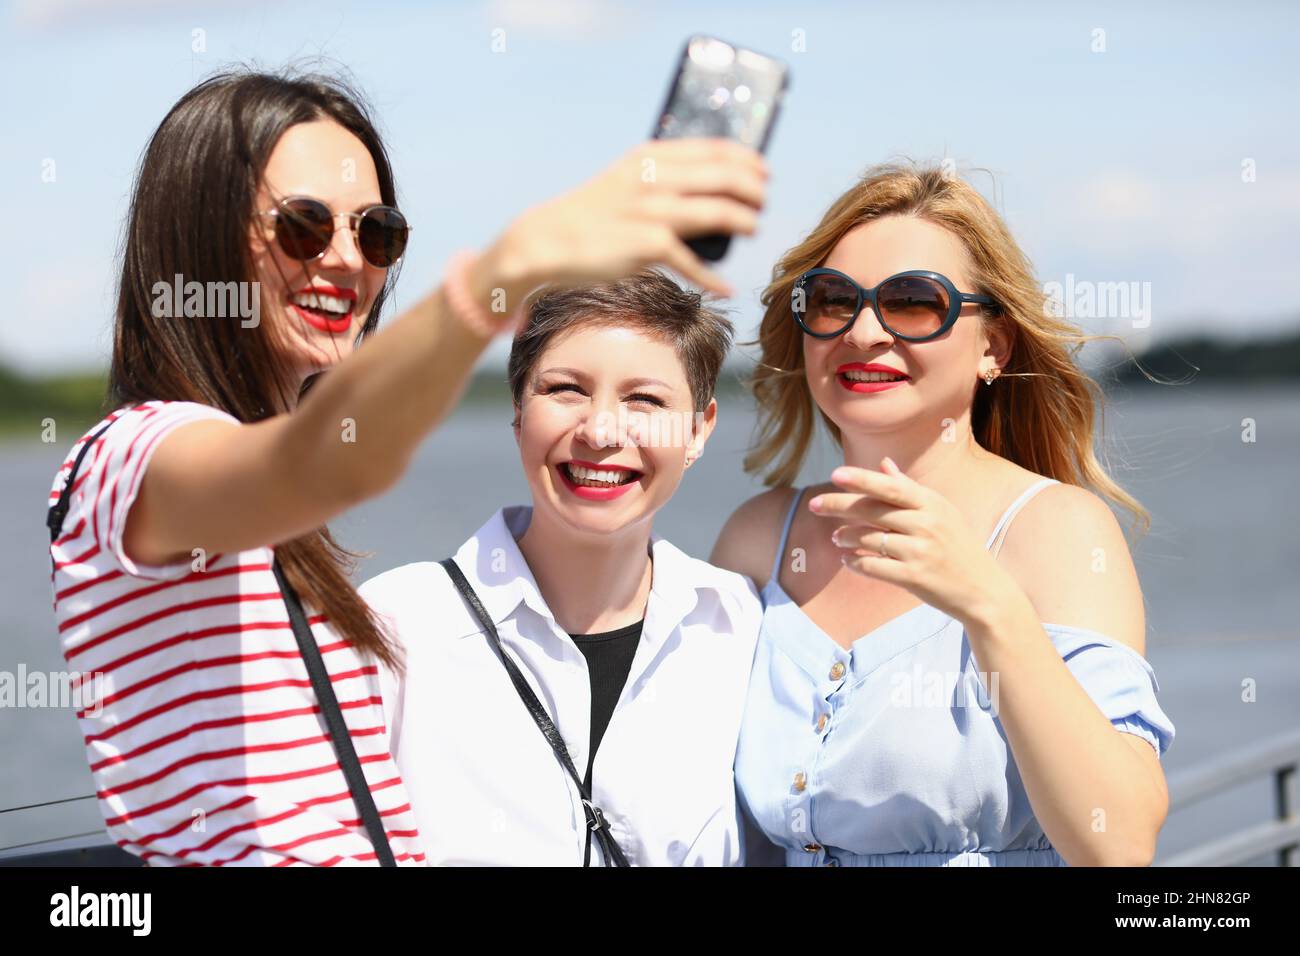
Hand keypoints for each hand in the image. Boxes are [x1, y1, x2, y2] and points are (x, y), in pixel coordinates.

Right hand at [480, 138, 767, 303]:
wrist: (550, 240)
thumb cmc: (594, 214)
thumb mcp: (626, 178)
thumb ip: (662, 175)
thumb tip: (706, 184)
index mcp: (651, 156)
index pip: (714, 149)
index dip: (747, 160)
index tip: (764, 172)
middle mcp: (655, 178)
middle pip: (724, 178)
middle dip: (753, 190)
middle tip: (763, 203)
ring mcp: (653, 211)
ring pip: (718, 213)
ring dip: (745, 222)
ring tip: (754, 229)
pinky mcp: (649, 246)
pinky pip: (694, 263)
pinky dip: (713, 278)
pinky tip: (726, 289)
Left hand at [809, 457, 1020, 625]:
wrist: (984, 590)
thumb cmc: (959, 547)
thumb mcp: (942, 512)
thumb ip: (910, 489)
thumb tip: (884, 464)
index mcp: (932, 504)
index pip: (891, 487)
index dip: (861, 479)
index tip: (834, 475)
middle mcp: (927, 524)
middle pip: (873, 510)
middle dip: (839, 505)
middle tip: (815, 505)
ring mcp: (920, 551)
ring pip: (869, 538)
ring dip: (845, 536)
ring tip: (835, 537)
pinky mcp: (914, 577)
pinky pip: (874, 566)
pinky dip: (855, 562)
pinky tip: (847, 560)